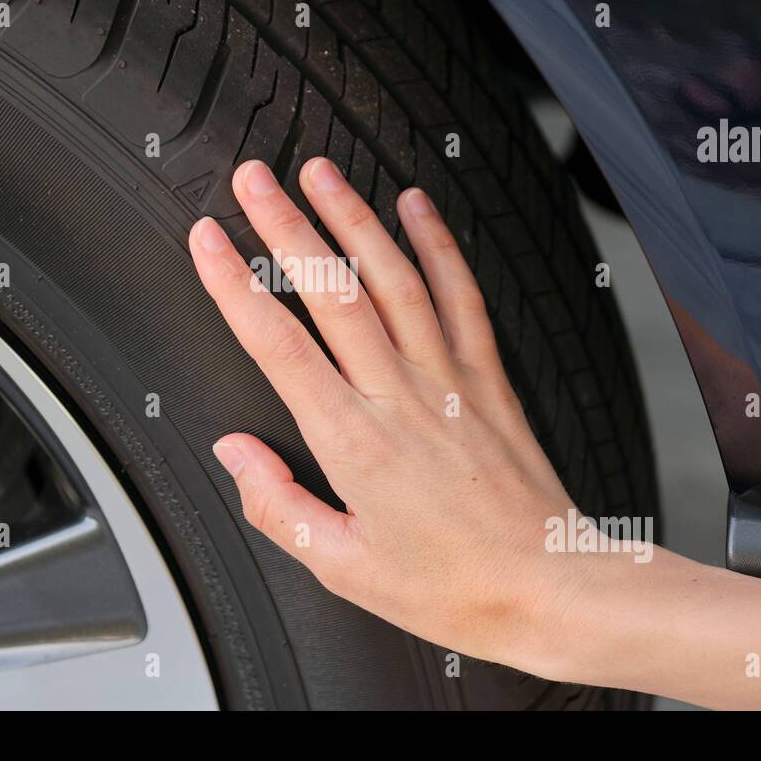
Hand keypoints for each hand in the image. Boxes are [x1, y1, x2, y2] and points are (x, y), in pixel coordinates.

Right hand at [188, 157, 590, 673]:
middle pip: (332, 293)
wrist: (553, 588)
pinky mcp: (489, 377)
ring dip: (354, 218)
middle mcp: (400, 397)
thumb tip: (234, 453)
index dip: (235, 285)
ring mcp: (450, 379)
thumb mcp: (343, 568)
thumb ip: (278, 506)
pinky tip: (418, 207)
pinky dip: (438, 246)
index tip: (207, 240)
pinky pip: (461, 296)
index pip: (279, 345)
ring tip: (321, 172)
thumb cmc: (455, 586)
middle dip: (286, 225)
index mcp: (354, 443)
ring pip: (394, 279)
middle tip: (254, 179)